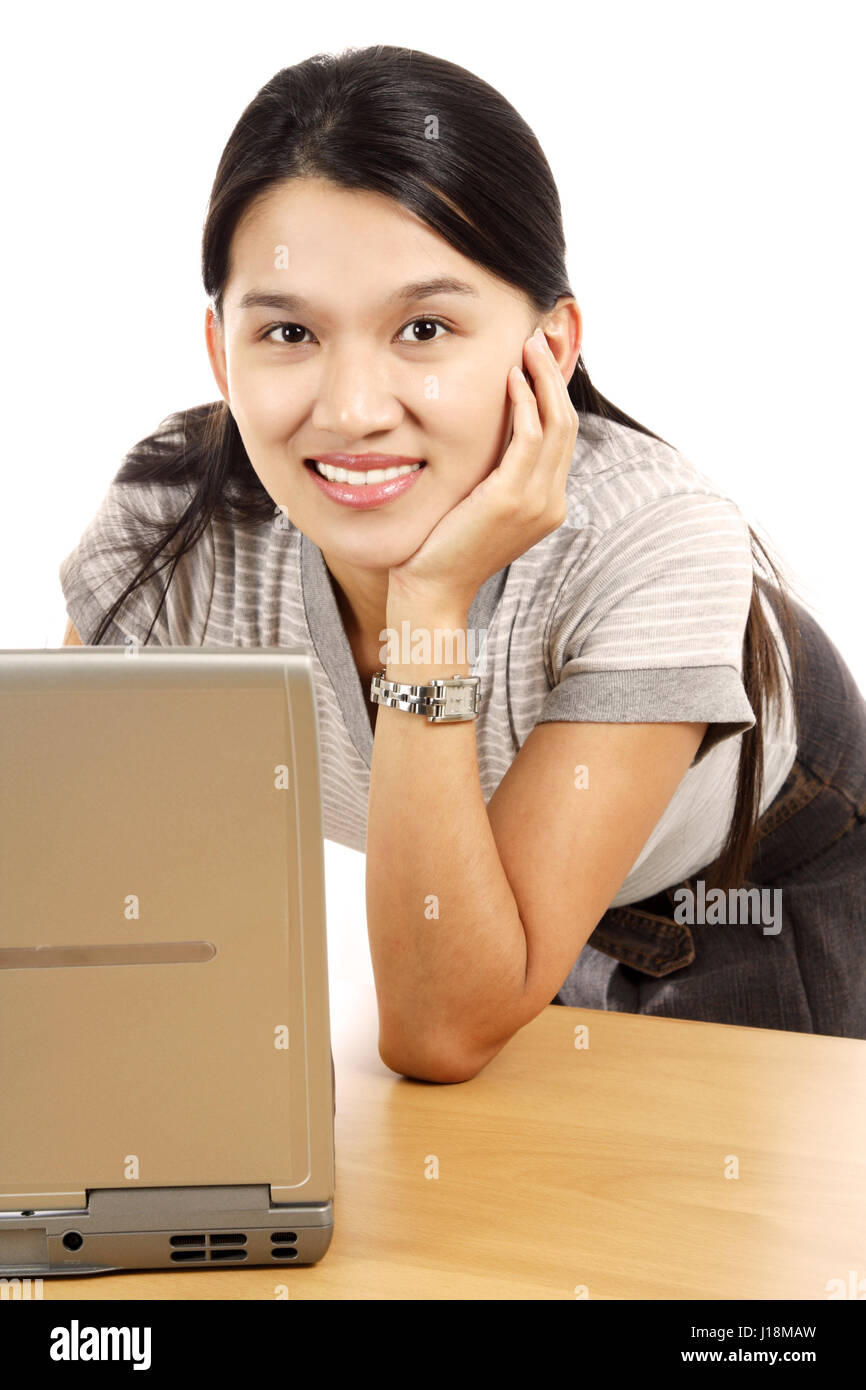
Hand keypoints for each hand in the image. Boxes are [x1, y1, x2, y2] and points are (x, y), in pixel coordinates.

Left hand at [387, 328, 578, 615]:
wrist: (432, 590)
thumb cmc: (443, 549)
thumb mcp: (478, 506)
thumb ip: (494, 474)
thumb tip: (489, 437)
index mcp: (546, 504)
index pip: (562, 437)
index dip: (556, 394)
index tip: (539, 360)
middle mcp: (550, 502)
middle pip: (568, 424)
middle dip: (555, 376)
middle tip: (538, 339)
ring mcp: (536, 503)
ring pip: (557, 424)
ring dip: (544, 379)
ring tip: (528, 346)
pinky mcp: (511, 500)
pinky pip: (530, 438)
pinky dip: (526, 403)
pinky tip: (511, 378)